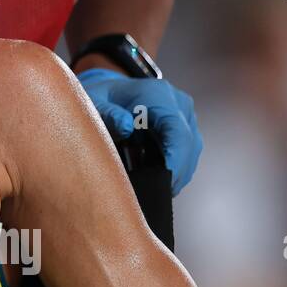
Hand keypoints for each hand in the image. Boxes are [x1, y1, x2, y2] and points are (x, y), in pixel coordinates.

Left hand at [76, 68, 202, 195]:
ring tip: (157, 189)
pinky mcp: (184, 126)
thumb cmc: (101, 99)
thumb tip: (126, 125)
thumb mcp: (95, 104)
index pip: (176, 129)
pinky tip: (159, 180)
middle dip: (178, 171)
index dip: (176, 157)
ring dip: (177, 172)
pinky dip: (174, 167)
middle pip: (189, 143)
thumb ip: (109, 114)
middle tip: (160, 194)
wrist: (108, 92)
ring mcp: (184, 115)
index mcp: (157, 95)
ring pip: (191, 150)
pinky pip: (186, 151)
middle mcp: (177, 102)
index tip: (167, 180)